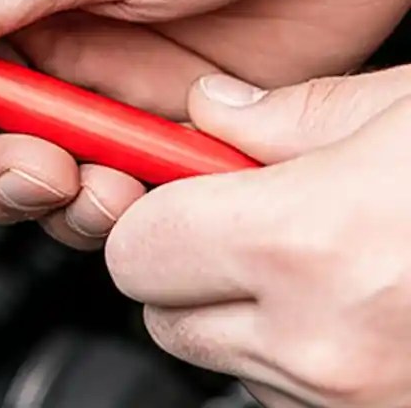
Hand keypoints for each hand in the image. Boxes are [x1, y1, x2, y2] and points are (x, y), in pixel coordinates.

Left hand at [110, 65, 410, 406]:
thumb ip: (294, 114)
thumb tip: (218, 111)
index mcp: (305, 245)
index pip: (134, 245)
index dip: (150, 207)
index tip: (171, 184)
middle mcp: (318, 344)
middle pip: (164, 314)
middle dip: (186, 265)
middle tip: (251, 220)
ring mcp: (349, 402)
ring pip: (225, 359)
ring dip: (247, 315)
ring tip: (327, 259)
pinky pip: (289, 393)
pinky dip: (302, 353)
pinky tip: (356, 302)